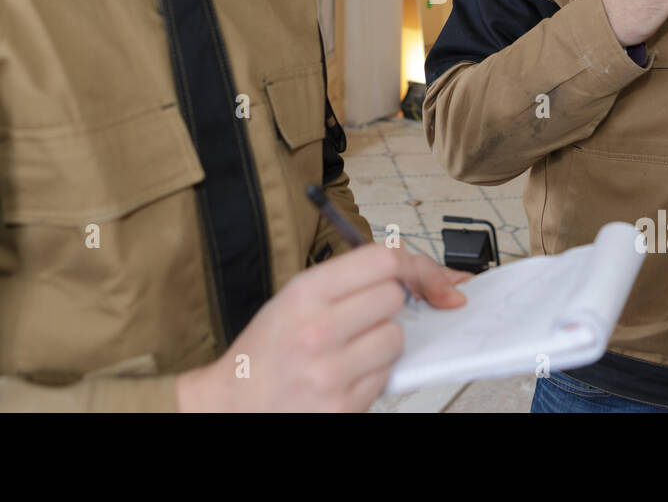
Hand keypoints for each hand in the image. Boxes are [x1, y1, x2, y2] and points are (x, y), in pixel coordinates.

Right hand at [175, 243, 470, 411]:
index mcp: (305, 293)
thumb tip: (419, 276)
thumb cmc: (264, 353)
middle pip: (395, 298)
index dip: (417, 266)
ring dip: (382, 343)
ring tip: (347, 351)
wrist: (231, 406)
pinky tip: (343, 375)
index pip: (382, 260)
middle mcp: (319, 330)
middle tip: (361, 318)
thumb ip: (347, 281)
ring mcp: (332, 372)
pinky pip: (385, 377)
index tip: (436, 279)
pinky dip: (373, 375)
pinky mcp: (344, 407)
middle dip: (388, 307)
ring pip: (396, 339)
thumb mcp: (293, 299)